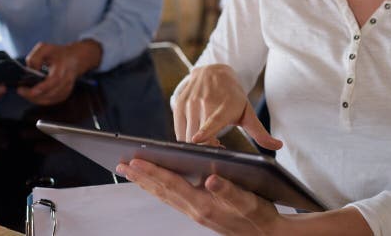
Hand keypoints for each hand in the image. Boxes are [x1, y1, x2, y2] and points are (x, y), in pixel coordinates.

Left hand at [16, 40, 101, 104]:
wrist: (75, 58)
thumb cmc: (58, 53)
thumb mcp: (45, 48)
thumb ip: (35, 57)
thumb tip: (31, 70)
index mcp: (62, 68)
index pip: (53, 81)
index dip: (39, 88)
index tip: (23, 89)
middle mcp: (66, 80)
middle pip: (50, 94)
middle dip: (33, 96)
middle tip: (21, 90)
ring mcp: (67, 88)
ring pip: (51, 99)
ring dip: (36, 99)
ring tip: (26, 93)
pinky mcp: (65, 94)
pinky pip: (52, 101)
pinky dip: (42, 100)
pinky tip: (34, 95)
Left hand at [117, 159, 284, 235]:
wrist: (269, 235)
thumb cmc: (260, 215)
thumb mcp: (249, 202)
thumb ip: (230, 191)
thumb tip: (212, 179)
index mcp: (203, 205)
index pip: (171, 185)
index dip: (152, 172)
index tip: (134, 161)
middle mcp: (195, 211)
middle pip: (162, 191)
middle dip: (141, 177)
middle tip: (121, 164)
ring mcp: (197, 213)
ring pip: (165, 196)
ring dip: (146, 183)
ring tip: (130, 172)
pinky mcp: (201, 213)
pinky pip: (174, 199)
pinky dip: (160, 189)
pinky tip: (155, 183)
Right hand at [174, 64, 281, 150]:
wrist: (213, 71)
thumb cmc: (232, 97)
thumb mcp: (247, 112)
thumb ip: (260, 133)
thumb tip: (279, 146)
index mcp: (224, 106)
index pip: (213, 121)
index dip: (206, 131)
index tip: (197, 139)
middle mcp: (204, 102)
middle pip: (197, 136)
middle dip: (205, 150)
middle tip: (217, 148)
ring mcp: (189, 102)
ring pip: (186, 135)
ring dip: (195, 145)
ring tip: (208, 140)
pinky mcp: (178, 103)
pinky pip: (178, 130)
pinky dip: (186, 138)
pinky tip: (197, 135)